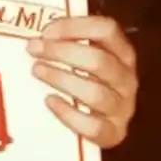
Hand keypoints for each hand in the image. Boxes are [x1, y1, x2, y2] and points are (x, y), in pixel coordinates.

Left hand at [26, 16, 137, 147]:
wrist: (100, 126)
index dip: (76, 27)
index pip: (107, 30)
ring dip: (62, 79)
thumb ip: (69, 44)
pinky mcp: (113, 133)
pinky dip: (68, 114)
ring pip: (96, 93)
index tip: (46, 31)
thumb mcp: (84, 59)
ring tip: (37, 71)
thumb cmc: (87, 83)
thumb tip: (38, 36)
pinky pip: (93, 126)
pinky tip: (50, 101)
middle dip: (62, 51)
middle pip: (99, 60)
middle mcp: (127, 79)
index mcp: (123, 54)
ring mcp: (122, 108)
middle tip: (34, 49)